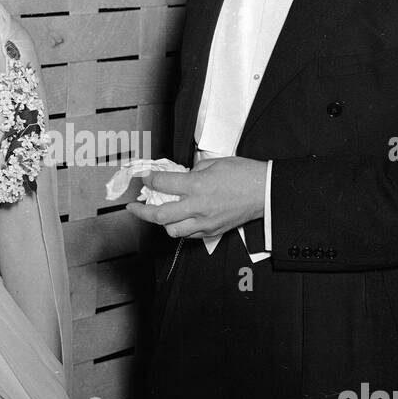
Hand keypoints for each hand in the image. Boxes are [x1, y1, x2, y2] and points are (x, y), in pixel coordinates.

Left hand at [123, 156, 266, 239]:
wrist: (265, 191)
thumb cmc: (243, 174)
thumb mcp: (214, 163)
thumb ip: (193, 172)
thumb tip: (179, 178)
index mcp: (197, 185)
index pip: (162, 184)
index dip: (149, 179)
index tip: (145, 177)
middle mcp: (197, 206)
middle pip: (159, 215)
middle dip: (141, 212)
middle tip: (133, 208)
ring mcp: (205, 222)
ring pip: (172, 230)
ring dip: (161, 223)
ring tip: (158, 215)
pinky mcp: (212, 231)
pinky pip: (189, 235)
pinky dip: (180, 228)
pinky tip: (178, 220)